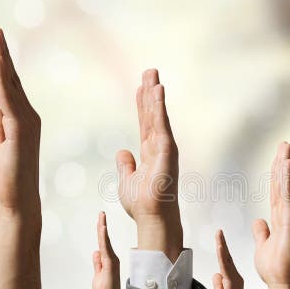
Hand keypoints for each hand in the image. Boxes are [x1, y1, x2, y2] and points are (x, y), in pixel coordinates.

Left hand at [0, 28, 41, 215]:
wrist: (18, 201)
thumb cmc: (8, 179)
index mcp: (22, 120)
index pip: (10, 87)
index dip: (2, 65)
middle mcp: (29, 117)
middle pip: (13, 80)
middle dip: (4, 53)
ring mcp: (27, 123)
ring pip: (12, 86)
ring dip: (3, 61)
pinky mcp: (21, 130)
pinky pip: (9, 99)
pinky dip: (3, 80)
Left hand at [92, 212, 123, 288]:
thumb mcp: (98, 274)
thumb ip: (97, 263)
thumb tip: (96, 251)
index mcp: (108, 259)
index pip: (103, 242)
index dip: (101, 230)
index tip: (101, 219)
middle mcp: (111, 258)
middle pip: (105, 238)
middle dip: (102, 225)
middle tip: (101, 212)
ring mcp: (111, 260)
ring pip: (105, 242)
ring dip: (102, 229)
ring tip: (101, 217)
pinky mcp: (110, 264)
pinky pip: (106, 248)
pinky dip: (104, 239)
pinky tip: (102, 230)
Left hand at [116, 69, 182, 259]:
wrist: (151, 217)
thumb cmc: (142, 203)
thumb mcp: (127, 180)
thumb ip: (126, 165)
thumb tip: (122, 151)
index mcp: (149, 151)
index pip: (145, 122)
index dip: (143, 104)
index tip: (141, 86)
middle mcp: (159, 146)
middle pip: (153, 114)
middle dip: (151, 92)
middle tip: (149, 70)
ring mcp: (164, 147)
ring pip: (158, 115)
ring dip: (156, 94)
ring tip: (153, 75)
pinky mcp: (166, 150)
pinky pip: (162, 124)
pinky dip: (160, 107)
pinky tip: (158, 91)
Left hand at [213, 230, 243, 288]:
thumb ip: (219, 284)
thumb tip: (217, 274)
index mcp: (232, 279)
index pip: (225, 261)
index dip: (222, 249)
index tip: (219, 238)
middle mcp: (235, 278)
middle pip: (227, 258)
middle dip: (222, 243)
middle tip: (218, 231)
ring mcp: (235, 281)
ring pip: (227, 261)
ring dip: (222, 247)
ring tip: (218, 235)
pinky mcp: (233, 285)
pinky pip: (226, 268)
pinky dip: (223, 258)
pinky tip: (220, 249)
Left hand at [252, 142, 289, 288]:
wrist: (283, 284)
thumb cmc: (275, 268)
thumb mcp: (262, 246)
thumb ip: (262, 232)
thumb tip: (259, 221)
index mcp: (280, 219)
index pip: (276, 191)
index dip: (276, 174)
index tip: (279, 157)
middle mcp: (287, 215)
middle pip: (282, 184)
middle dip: (282, 163)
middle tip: (284, 144)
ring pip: (286, 187)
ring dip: (285, 166)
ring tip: (285, 147)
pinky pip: (288, 197)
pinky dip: (286, 180)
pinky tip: (286, 165)